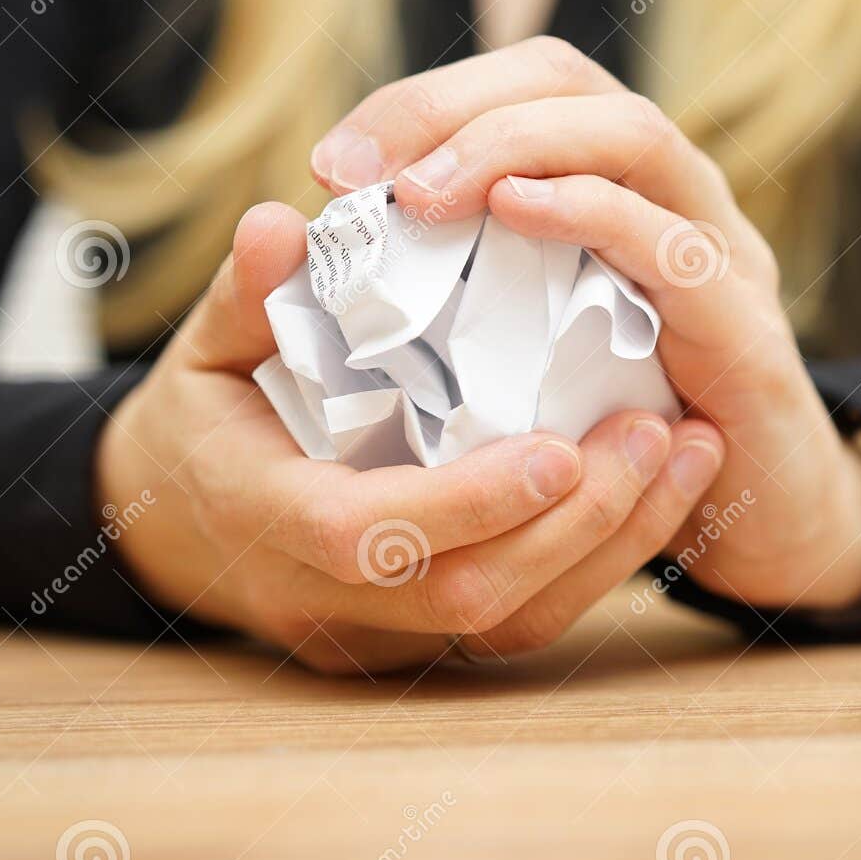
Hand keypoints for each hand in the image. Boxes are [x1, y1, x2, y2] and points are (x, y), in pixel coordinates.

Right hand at [95, 201, 726, 672]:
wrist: (181, 526)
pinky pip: (525, 617)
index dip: (468, 502)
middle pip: (467, 596)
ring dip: (607, 543)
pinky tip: (656, 491)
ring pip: (512, 621)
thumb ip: (249, 297)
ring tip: (679, 453)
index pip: (369, 538)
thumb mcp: (207, 352)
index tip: (560, 449)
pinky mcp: (425, 635)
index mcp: (264, 522)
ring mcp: (381, 632)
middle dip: (573, 525)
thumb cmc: (202, 424)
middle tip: (654, 433)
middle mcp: (326, 599)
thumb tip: (282, 224)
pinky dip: (598, 559)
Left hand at [310, 36, 860, 609]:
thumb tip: (337, 259)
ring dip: (514, 146)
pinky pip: (679, 252)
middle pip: (573, 85)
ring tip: (422, 192)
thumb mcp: (536, 345)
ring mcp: (723, 256)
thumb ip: (466, 289)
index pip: (528, 85)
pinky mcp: (747, 333)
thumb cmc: (626, 435)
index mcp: (621, 189)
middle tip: (356, 170)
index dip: (426, 101)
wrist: (764, 523)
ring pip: (634, 138)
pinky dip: (595, 215)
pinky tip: (517, 214)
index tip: (331, 164)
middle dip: (452, 107)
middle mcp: (678, 198)